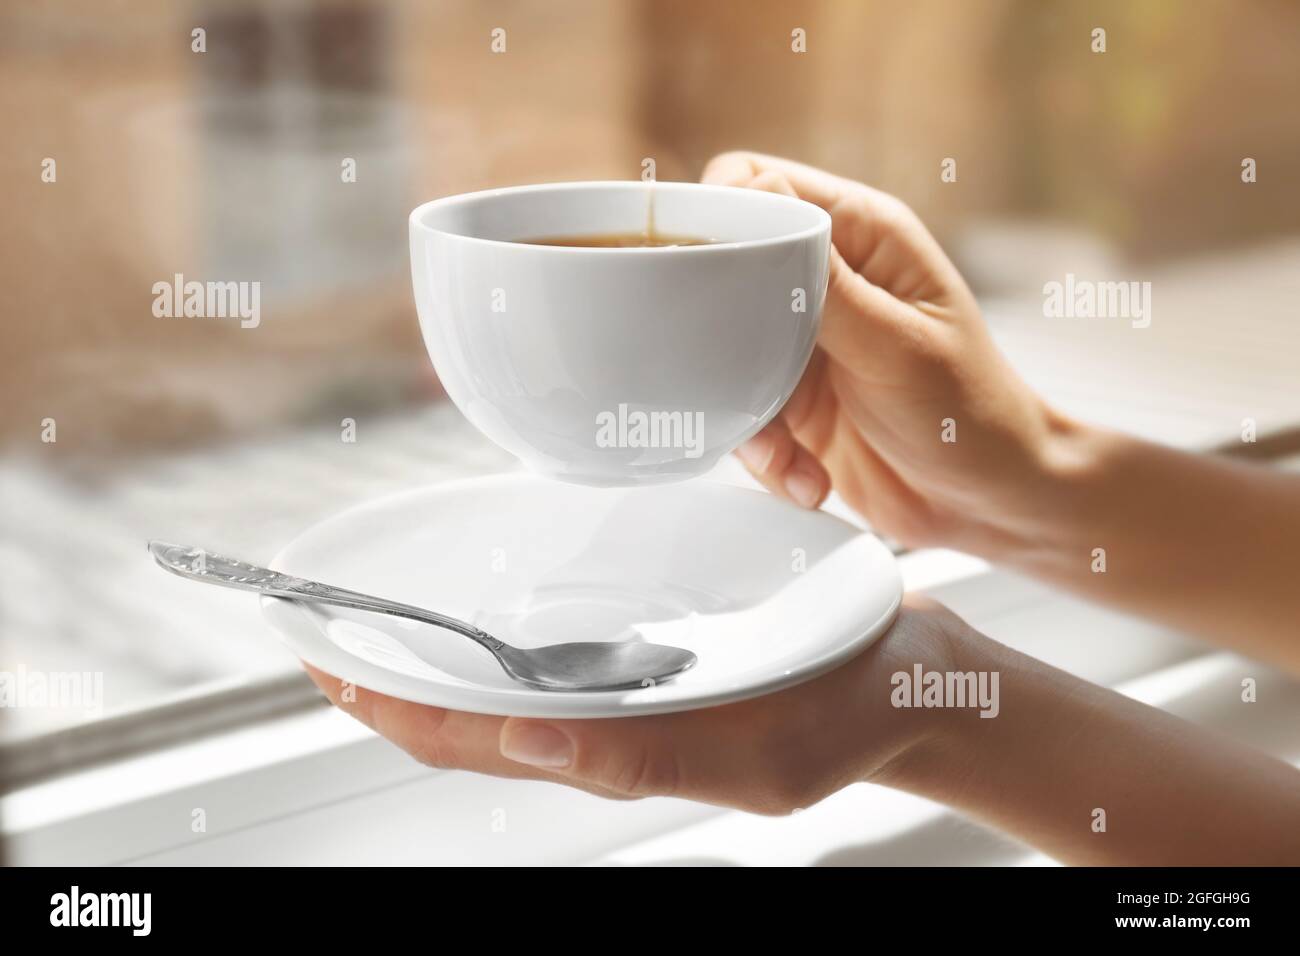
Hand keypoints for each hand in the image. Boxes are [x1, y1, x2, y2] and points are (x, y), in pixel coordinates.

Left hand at [303, 595, 960, 814]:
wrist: (911, 678)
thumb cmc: (849, 715)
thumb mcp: (764, 753)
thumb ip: (646, 757)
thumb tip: (527, 744)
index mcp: (625, 752)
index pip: (480, 741)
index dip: (396, 711)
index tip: (325, 671)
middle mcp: (613, 724)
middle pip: (476, 719)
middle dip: (395, 686)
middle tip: (324, 639)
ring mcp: (632, 693)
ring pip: (512, 690)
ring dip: (441, 661)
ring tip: (383, 622)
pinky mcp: (656, 659)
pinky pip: (563, 656)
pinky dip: (505, 637)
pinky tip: (491, 610)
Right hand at [702, 153, 1069, 556]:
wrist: (988, 503)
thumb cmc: (971, 412)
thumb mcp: (896, 343)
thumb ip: (824, 281)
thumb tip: (758, 197)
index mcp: (860, 237)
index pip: (759, 187)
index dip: (716, 214)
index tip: (692, 263)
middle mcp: (825, 281)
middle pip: (724, 270)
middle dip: (715, 331)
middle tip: (725, 373)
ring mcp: (801, 344)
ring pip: (718, 352)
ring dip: (745, 414)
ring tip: (785, 455)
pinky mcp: (789, 402)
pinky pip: (739, 414)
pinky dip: (764, 456)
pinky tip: (807, 478)